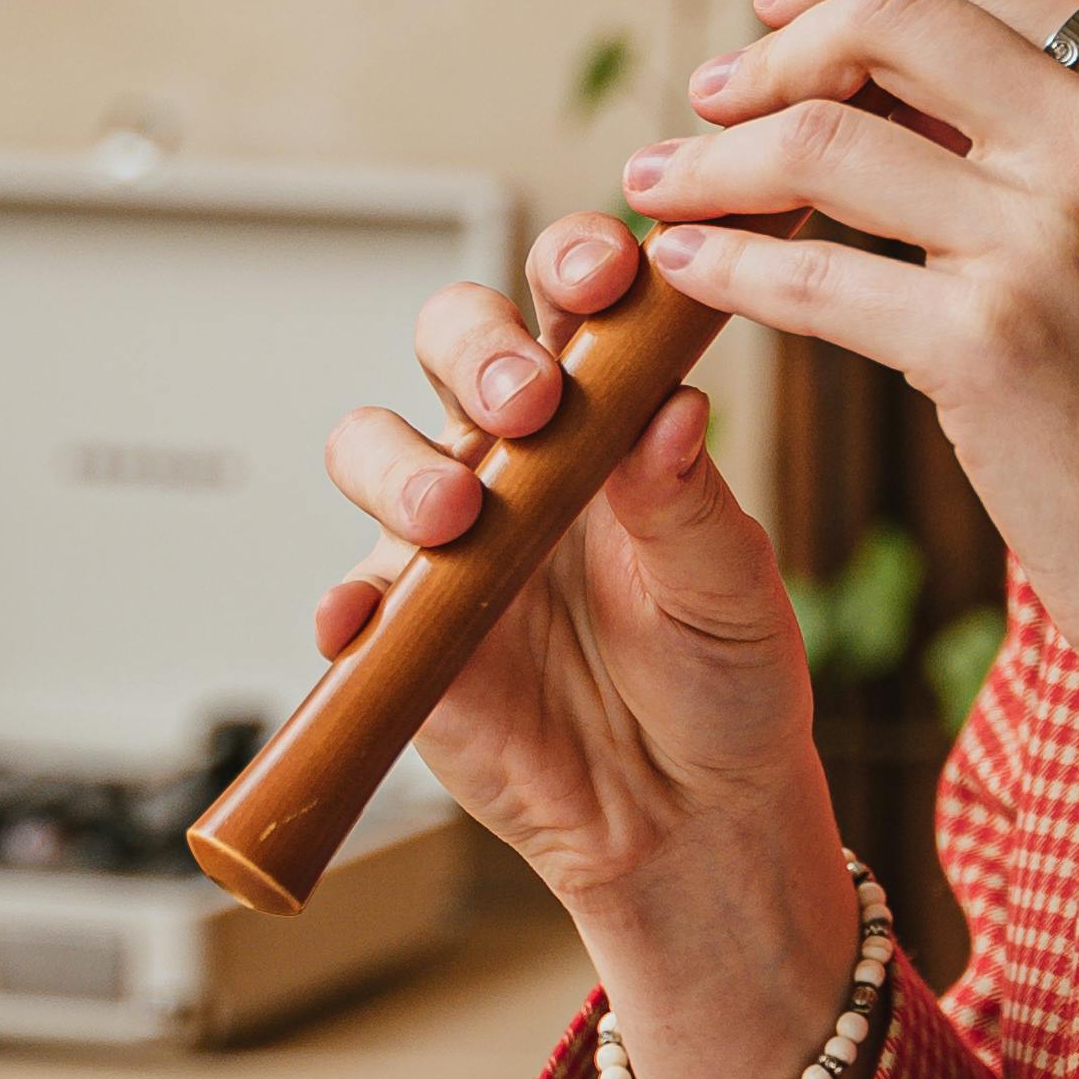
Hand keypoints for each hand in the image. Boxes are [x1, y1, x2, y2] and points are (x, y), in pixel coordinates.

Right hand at [320, 222, 867, 1078]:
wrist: (688, 816)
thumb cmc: (724, 680)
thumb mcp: (730, 590)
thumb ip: (690, 502)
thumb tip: (670, 406)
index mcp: (605, 414)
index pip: (572, 299)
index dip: (574, 262)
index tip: (604, 272)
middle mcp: (514, 454)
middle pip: (453, 341)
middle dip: (480, 348)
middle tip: (527, 401)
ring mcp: (446, 536)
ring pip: (375, 445)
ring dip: (402, 465)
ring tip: (456, 520)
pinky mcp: (403, 628)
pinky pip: (350, 600)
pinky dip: (348, 605)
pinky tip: (366, 620)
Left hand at [625, 0, 1078, 790]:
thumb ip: (1062, 143)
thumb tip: (902, 86)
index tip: (772, 15)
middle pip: (885, 19)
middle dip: (767, 51)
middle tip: (708, 97)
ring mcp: (1049, 239)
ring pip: (823, 140)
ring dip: (714, 157)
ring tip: (662, 183)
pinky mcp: (987, 345)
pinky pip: (813, 273)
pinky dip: (730, 262)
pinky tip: (690, 269)